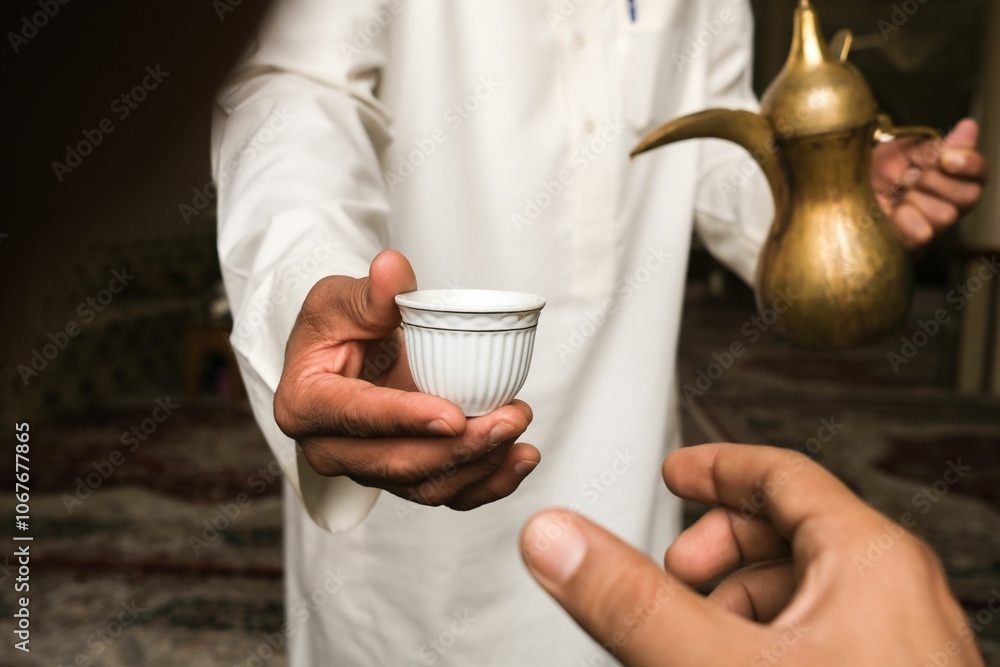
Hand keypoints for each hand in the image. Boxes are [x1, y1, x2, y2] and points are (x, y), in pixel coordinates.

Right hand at [273, 250, 540, 509]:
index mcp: (305, 405)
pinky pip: (446, 493)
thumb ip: (370, 292)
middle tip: (508, 419)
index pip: (357, 417)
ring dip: (481, 466)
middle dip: (458, 448)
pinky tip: (521, 459)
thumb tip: (393, 268)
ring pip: (427, 486)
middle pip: (397, 463)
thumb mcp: (339, 298)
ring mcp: (368, 469)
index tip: (453, 416)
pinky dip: (488, 482)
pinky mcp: (404, 477)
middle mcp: (330, 450)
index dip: (406, 419)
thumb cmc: (338, 323)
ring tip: (521, 431)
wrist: (348, 351)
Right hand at [520, 444, 981, 665]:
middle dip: (715, 547)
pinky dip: (766, 641)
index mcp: (869, 559)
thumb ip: (635, 603)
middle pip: (789, 530)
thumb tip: (560, 543)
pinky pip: (821, 637)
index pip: (782, 474)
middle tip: (673, 569)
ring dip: (736, 600)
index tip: (675, 475)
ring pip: (804, 590)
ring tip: (696, 634)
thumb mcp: (725, 663)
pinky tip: (732, 666)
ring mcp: (899, 645)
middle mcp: (894, 594)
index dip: (715, 469)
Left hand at [873, 118, 988, 248]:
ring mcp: (934, 229)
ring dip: (915, 199)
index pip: (980, 172)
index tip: (946, 157)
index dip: (970, 164)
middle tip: (908, 176)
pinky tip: (890, 212)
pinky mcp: (912, 246)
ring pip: (946, 216)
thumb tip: (968, 128)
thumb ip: (938, 145)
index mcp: (954, 178)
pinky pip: (922, 234)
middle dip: (934, 181)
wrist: (843, 188)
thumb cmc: (875, 169)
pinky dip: (902, 219)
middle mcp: (950, 204)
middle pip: (968, 196)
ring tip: (896, 194)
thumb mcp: (905, 150)